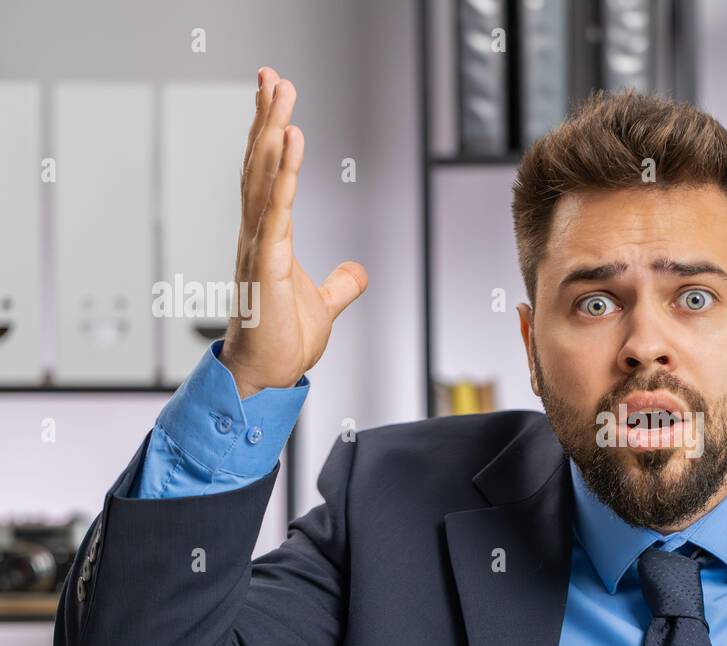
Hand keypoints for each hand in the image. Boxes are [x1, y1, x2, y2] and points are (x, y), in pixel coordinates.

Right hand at [220, 67, 367, 398]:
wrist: (265, 376)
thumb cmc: (282, 341)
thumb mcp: (323, 306)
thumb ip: (341, 285)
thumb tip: (358, 272)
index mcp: (270, 238)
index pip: (269, 177)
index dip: (270, 137)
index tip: (275, 101)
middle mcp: (257, 234)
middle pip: (260, 165)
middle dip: (265, 118)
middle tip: (272, 76)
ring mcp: (257, 245)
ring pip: (262, 177)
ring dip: (269, 130)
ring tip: (279, 92)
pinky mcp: (266, 263)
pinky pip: (275, 208)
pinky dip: (282, 172)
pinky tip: (287, 140)